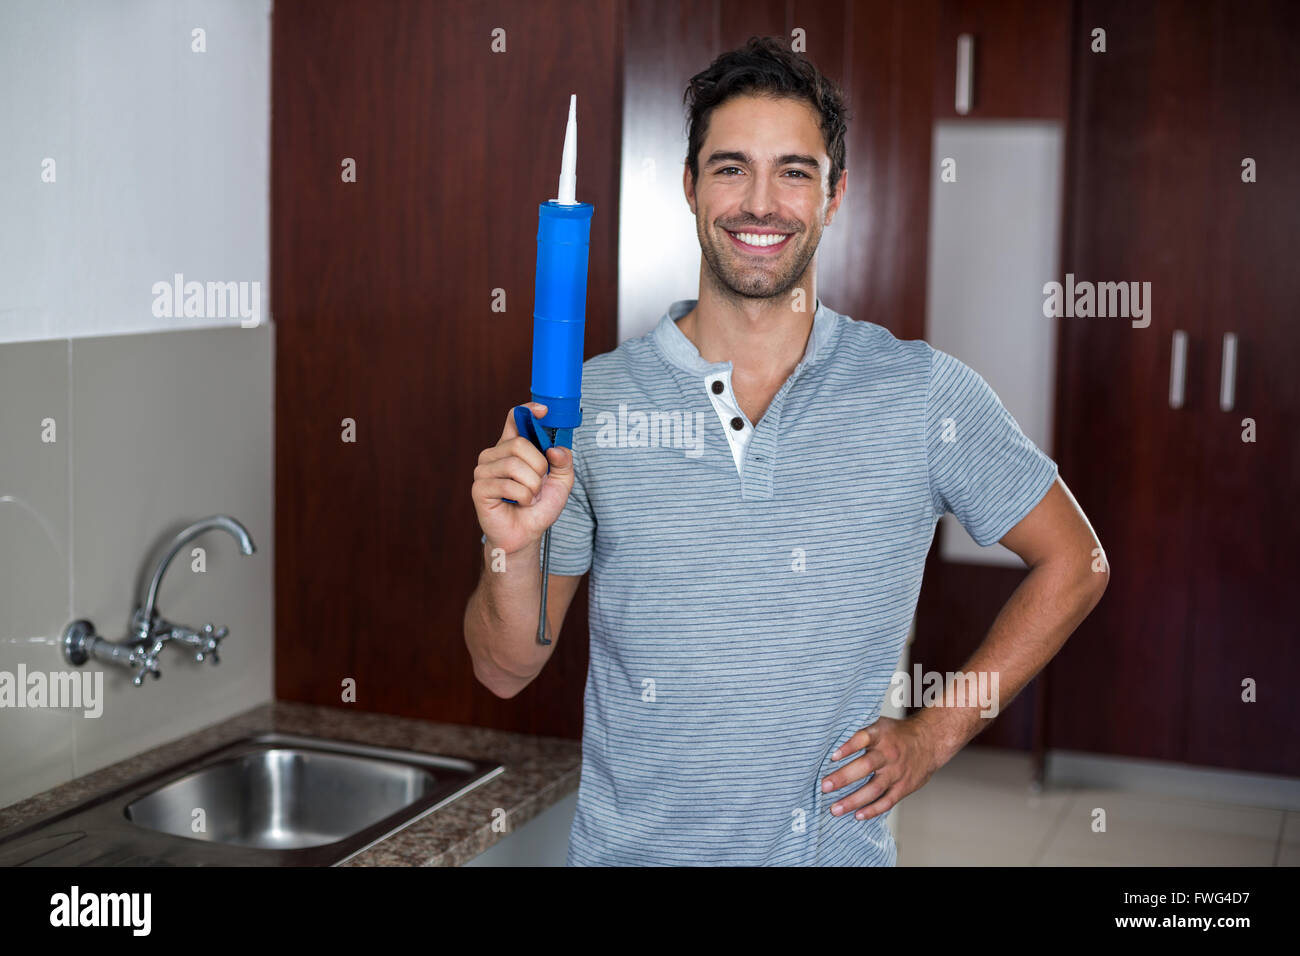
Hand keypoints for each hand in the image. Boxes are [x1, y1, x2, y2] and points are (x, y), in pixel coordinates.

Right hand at [471, 402, 574, 556]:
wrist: (526, 535)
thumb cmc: (539, 506)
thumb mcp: (562, 482)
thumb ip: (564, 461)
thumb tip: (554, 448)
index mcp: (511, 447)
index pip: (514, 419)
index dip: (527, 411)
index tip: (544, 411)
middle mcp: (494, 454)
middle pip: (519, 443)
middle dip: (538, 466)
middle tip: (540, 484)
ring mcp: (483, 470)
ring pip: (514, 465)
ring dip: (532, 485)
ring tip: (530, 497)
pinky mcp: (479, 488)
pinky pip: (507, 484)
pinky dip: (523, 496)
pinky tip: (521, 504)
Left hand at [820, 714, 947, 820]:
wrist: (930, 741)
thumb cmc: (897, 734)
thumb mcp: (880, 724)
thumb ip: (859, 732)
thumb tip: (828, 740)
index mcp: (881, 735)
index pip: (863, 738)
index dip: (848, 746)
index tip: (832, 756)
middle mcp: (888, 753)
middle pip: (865, 766)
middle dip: (843, 778)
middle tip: (824, 787)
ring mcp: (896, 772)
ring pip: (874, 788)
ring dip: (853, 800)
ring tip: (835, 809)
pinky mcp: (904, 786)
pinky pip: (887, 801)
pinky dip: (872, 810)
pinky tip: (857, 815)